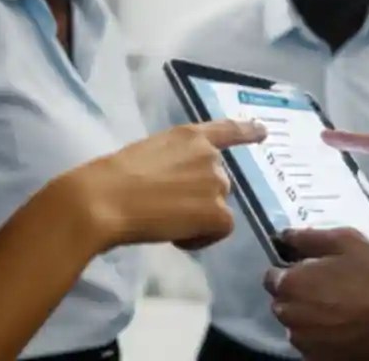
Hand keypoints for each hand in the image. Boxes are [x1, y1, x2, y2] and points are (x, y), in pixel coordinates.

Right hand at [61, 119, 266, 251]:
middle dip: (199, 197)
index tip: (264, 131)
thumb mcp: (148, 156)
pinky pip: (221, 229)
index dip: (247, 131)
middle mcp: (210, 155)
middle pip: (218, 182)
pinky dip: (203, 238)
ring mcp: (217, 182)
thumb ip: (173, 163)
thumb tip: (178, 188)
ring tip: (164, 221)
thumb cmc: (112, 178)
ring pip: (218, 206)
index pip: (226, 130)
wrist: (104, 200)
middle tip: (164, 207)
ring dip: (199, 217)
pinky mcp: (217, 211)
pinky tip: (177, 237)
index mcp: (189, 136)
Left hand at [264, 228, 368, 360]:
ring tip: (340, 310)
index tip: (310, 269)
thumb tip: (284, 235)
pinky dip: (324, 337)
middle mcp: (289, 316)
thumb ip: (309, 238)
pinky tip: (346, 329)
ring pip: (298, 326)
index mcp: (290, 284)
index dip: (290, 270)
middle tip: (329, 288)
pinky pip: (314, 345)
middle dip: (298, 295)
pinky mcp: (320, 360)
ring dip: (310, 318)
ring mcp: (304, 343)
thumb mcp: (346, 241)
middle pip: (284, 303)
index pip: (272, 277)